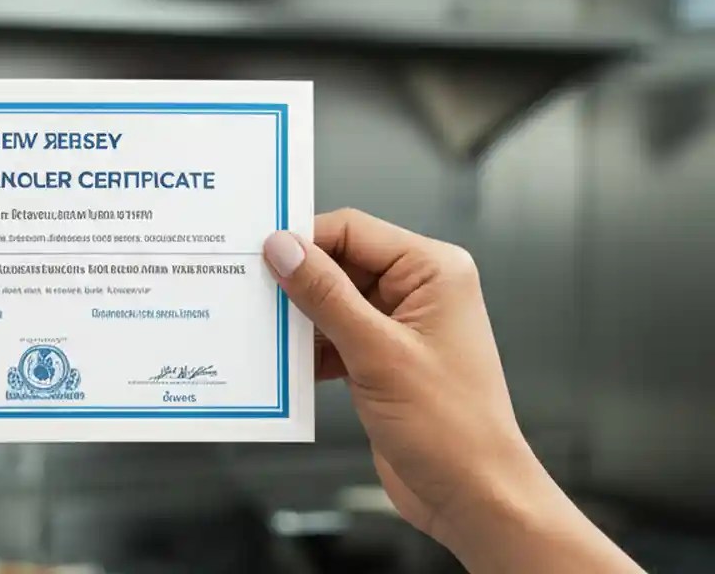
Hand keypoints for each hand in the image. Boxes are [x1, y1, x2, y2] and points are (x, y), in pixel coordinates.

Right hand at [264, 209, 640, 573]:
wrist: (473, 495)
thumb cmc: (452, 428)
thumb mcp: (377, 354)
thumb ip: (326, 296)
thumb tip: (283, 248)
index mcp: (434, 271)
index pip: (352, 230)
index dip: (304, 240)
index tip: (259, 256)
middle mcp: (420, 290)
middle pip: (339, 263)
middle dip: (298, 283)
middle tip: (253, 295)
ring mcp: (401, 325)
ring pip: (332, 301)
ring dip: (301, 320)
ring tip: (267, 334)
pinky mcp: (384, 358)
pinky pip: (335, 336)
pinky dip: (310, 349)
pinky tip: (289, 366)